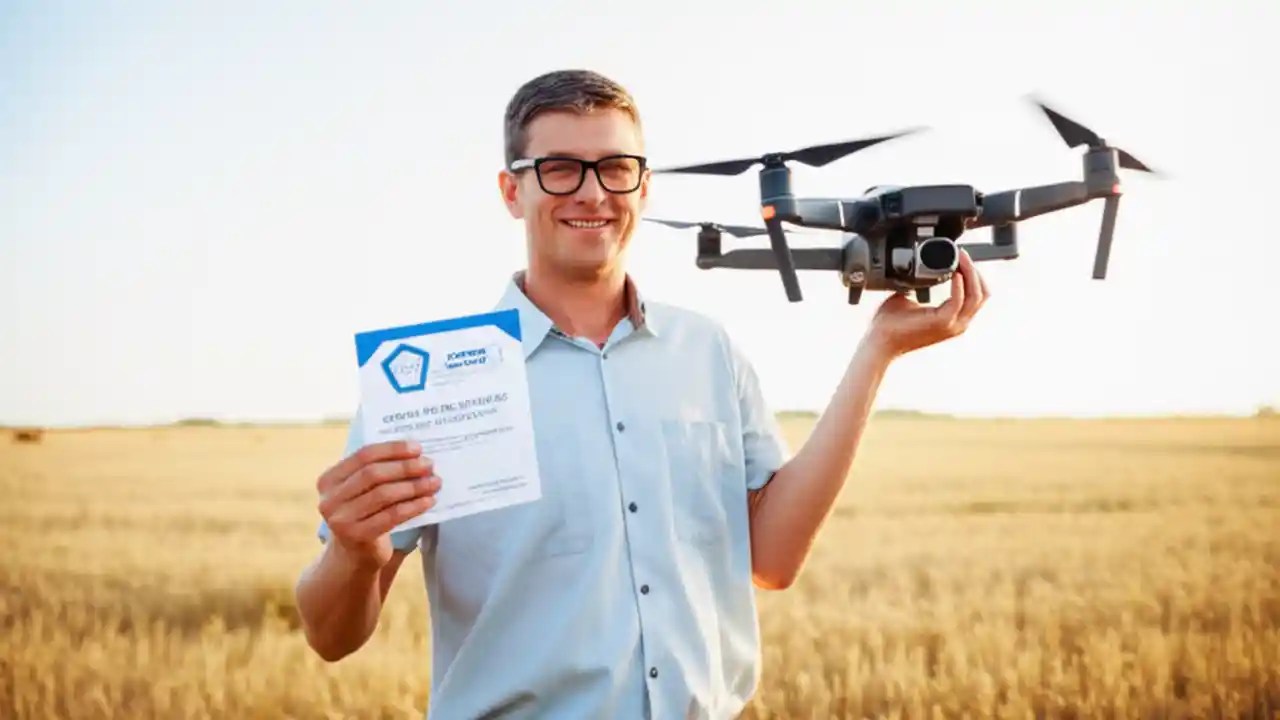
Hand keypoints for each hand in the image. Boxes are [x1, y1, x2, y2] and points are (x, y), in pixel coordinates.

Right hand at [315, 440, 440, 569]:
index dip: (392, 449)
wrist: (355, 555)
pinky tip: (429, 501)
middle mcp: (330, 499)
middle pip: (373, 474)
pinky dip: (413, 506)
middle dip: (405, 467)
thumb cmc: (365, 514)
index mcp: (329, 479)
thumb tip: (416, 454)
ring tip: (435, 482)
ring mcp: (341, 519)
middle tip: (430, 466)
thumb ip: (378, 471)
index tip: (417, 448)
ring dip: (414, 486)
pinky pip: (392, 516)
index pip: (363, 455)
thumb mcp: (362, 491)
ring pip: (384, 494)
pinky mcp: (357, 536)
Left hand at [867, 248, 989, 357]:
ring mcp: (951, 325)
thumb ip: (921, 284)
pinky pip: (958, 300)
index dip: (974, 275)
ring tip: (961, 258)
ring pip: (976, 296)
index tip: (963, 257)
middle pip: (982, 294)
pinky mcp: (942, 323)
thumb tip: (919, 268)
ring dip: (971, 274)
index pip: (977, 295)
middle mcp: (957, 324)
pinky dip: (959, 284)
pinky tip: (954, 272)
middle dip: (976, 271)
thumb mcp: (910, 297)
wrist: (879, 341)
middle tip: (964, 254)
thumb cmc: (891, 324)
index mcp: (953, 319)